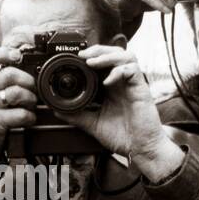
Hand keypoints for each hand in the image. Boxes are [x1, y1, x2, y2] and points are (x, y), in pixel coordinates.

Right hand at [0, 46, 36, 155]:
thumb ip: (9, 78)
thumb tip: (31, 67)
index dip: (1, 53)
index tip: (17, 55)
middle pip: (9, 74)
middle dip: (28, 81)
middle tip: (33, 90)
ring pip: (16, 93)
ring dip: (30, 99)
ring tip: (31, 105)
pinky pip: (19, 114)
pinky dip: (29, 117)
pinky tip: (28, 119)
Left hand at [58, 45, 183, 179]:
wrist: (140, 149)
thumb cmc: (123, 137)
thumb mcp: (93, 124)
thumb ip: (77, 115)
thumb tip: (57, 110)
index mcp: (112, 88)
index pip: (103, 63)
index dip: (91, 56)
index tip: (75, 59)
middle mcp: (123, 83)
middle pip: (114, 53)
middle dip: (98, 50)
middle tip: (82, 56)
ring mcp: (132, 84)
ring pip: (125, 56)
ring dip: (107, 55)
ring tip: (92, 62)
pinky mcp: (141, 89)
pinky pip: (133, 70)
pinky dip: (119, 71)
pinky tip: (108, 82)